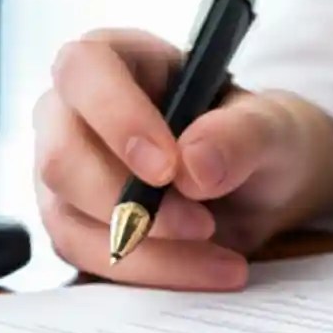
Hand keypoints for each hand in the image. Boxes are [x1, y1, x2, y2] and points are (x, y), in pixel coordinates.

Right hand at [33, 28, 332, 289]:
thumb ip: (242, 135)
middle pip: (60, 157)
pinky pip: (91, 258)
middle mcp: (74, 113)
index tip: (167, 168)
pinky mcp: (76, 226)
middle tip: (203, 225)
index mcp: (117, 59)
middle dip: (129, 203)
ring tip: (224, 258)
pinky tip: (207, 270)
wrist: (262, 186)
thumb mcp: (272, 127)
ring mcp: (68, 174)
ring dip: (146, 251)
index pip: (86, 71)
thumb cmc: (256, 137)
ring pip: (69, 221)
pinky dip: (150, 273)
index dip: (117, 118)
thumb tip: (194, 166)